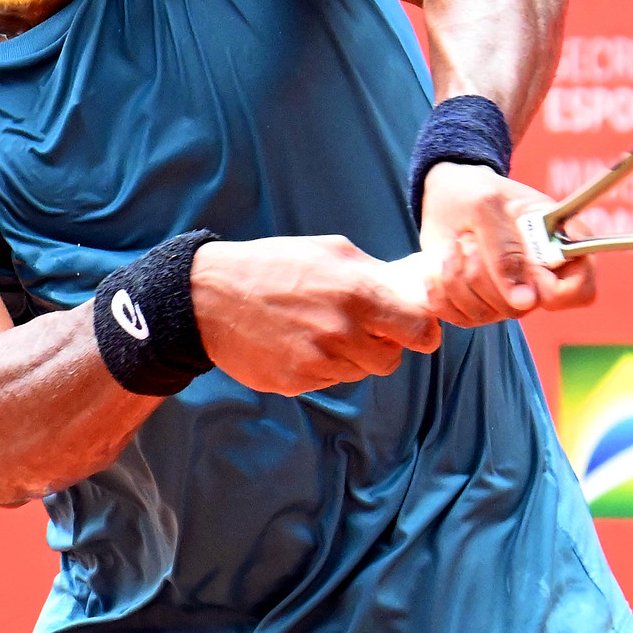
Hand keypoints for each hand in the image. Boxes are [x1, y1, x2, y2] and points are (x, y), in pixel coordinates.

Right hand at [192, 236, 443, 395]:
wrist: (210, 297)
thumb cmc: (273, 265)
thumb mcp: (330, 251)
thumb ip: (375, 274)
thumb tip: (413, 293)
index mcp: (357, 294)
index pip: (419, 331)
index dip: (422, 332)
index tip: (415, 330)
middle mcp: (342, 332)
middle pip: (390, 358)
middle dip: (381, 345)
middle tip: (357, 327)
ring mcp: (318, 361)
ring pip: (359, 371)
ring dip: (350, 356)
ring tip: (319, 330)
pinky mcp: (297, 382)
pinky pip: (328, 380)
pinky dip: (321, 366)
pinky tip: (297, 342)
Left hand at [416, 162, 595, 326]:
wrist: (446, 196)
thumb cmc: (476, 192)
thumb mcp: (488, 206)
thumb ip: (507, 250)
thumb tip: (525, 302)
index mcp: (561, 246)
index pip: (581, 291)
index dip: (553, 289)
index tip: (523, 265)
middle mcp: (539, 280)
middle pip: (522, 307)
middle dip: (485, 271)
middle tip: (472, 237)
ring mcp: (508, 297)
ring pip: (488, 313)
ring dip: (459, 276)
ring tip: (458, 243)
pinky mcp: (477, 306)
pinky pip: (459, 317)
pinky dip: (441, 290)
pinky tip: (439, 265)